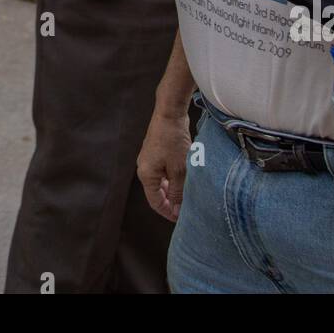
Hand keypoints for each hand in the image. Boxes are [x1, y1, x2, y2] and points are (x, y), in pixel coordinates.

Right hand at [137, 108, 192, 222]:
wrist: (170, 113)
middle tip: (187, 206)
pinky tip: (185, 177)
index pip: (155, 202)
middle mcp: (144, 168)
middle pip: (157, 193)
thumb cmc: (173, 140)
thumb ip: (178, 191)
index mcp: (146, 175)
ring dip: (173, 189)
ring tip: (188, 193)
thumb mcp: (179, 169)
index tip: (182, 219)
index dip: (168, 212)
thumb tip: (177, 209)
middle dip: (171, 201)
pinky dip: (173, 177)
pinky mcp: (156, 152)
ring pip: (161, 182)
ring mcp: (149, 159)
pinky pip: (163, 171)